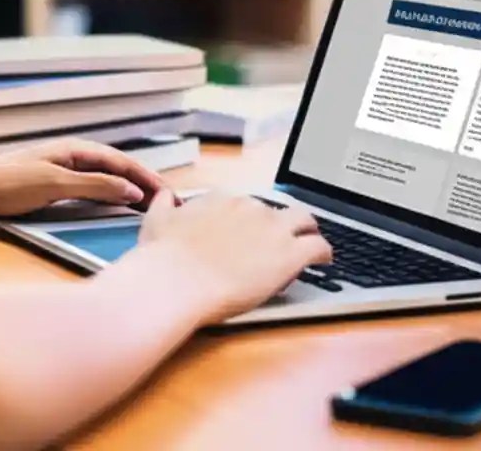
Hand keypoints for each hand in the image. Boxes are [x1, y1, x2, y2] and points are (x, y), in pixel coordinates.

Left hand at [0, 139, 169, 222]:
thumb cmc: (7, 185)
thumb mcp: (56, 185)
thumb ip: (96, 187)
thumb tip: (132, 190)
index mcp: (74, 150)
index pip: (120, 162)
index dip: (145, 177)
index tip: (167, 193)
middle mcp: (69, 157)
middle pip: (114, 170)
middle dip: (140, 184)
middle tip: (165, 203)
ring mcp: (60, 172)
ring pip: (103, 181)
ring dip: (125, 192)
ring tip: (146, 207)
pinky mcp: (49, 189)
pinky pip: (88, 192)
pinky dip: (106, 199)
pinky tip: (112, 210)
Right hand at [137, 191, 332, 323]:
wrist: (175, 282)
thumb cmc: (163, 258)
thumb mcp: (156, 221)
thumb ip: (164, 206)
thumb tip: (164, 198)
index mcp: (222, 201)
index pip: (246, 205)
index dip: (252, 220)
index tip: (251, 233)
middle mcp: (250, 208)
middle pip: (277, 210)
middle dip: (283, 224)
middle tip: (284, 240)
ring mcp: (273, 229)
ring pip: (305, 221)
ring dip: (308, 232)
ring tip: (310, 244)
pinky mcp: (289, 253)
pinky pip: (318, 246)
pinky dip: (324, 252)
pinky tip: (324, 260)